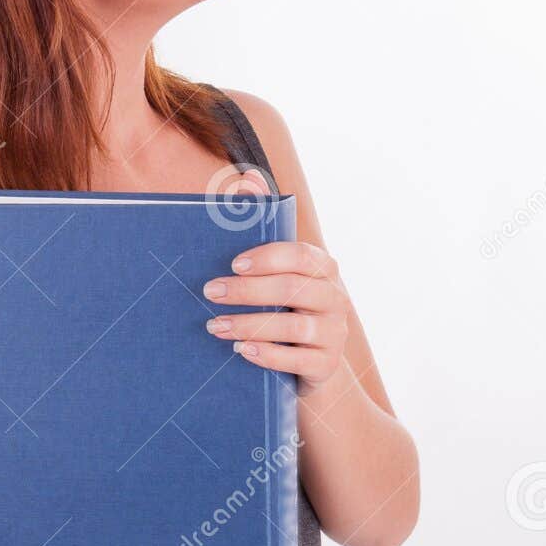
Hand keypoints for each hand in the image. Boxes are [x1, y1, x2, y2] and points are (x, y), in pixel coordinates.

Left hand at [201, 182, 348, 394]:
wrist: (312, 367)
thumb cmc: (284, 310)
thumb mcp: (275, 273)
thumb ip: (263, 227)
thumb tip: (249, 179)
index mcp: (322, 269)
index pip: (300, 255)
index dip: (268, 257)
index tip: (233, 263)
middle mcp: (334, 298)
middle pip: (293, 289)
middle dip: (248, 291)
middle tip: (210, 292)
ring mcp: (335, 334)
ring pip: (294, 327)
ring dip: (249, 325)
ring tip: (214, 326)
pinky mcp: (327, 365)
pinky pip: (299, 361)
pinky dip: (268, 355)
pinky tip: (241, 351)